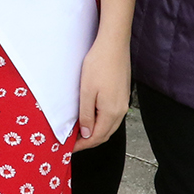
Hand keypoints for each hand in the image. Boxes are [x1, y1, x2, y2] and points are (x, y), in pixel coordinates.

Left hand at [75, 35, 129, 149]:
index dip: (83, 145)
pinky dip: (101, 121)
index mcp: (111, 112)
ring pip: (109, 125)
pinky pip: (112, 115)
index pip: (97, 137)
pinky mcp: (122, 94)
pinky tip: (92, 117)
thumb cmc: (99, 64)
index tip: (70, 148)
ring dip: (96, 131)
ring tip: (80, 132)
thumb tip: (87, 134)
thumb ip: (87, 114)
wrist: (114, 45)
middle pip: (105, 134)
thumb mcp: (87, 91)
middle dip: (89, 141)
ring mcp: (123, 102)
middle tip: (73, 142)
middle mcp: (121, 110)